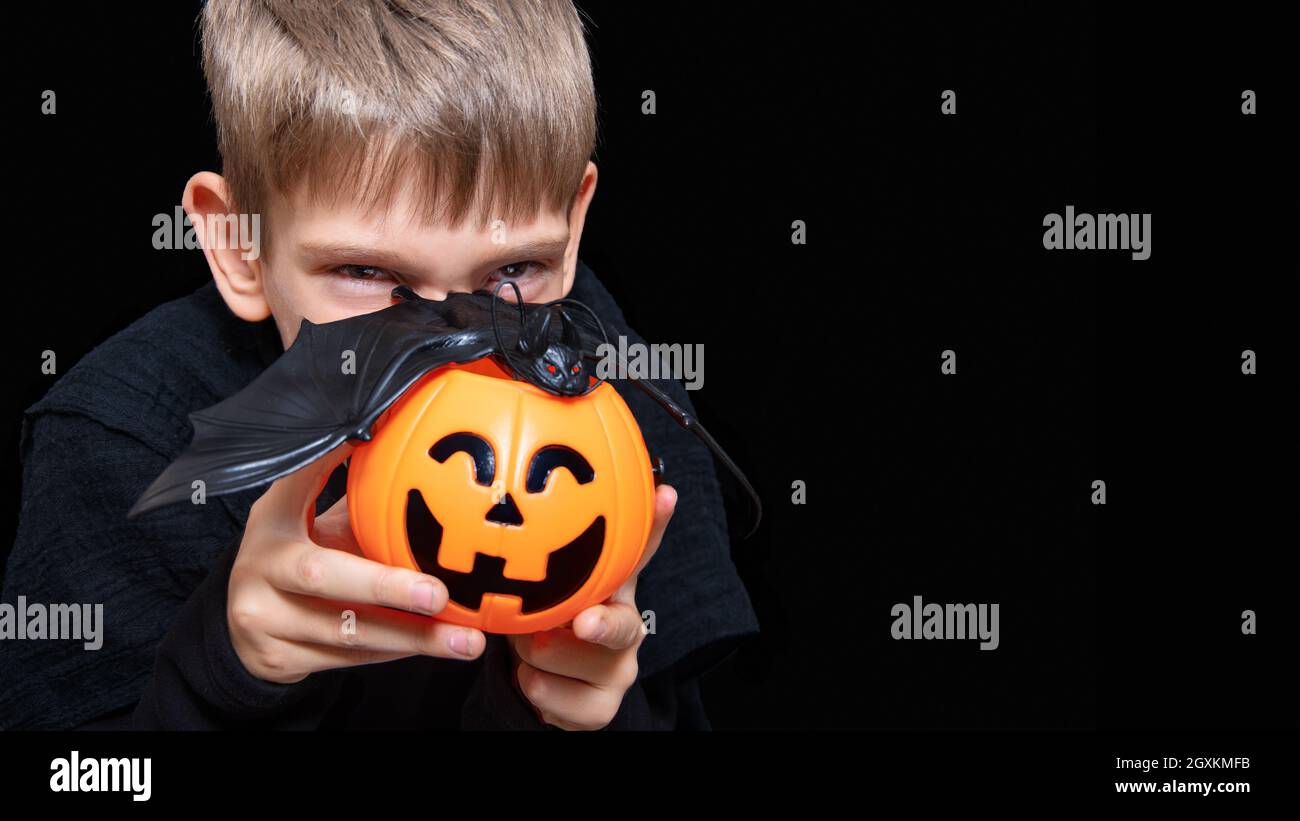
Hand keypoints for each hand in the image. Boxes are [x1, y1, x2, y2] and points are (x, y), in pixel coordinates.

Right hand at [227, 444, 485, 683]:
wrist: (243, 626)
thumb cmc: (293, 555)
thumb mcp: (302, 516)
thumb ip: (345, 487)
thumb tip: (396, 430)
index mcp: (269, 526)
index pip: (294, 488)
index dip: (322, 468)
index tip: (364, 445)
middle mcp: (258, 574)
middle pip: (322, 577)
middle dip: (385, 586)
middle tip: (438, 593)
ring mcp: (267, 624)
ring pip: (349, 634)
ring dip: (414, 637)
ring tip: (468, 640)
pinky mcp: (282, 662)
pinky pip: (355, 660)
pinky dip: (401, 651)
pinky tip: (443, 646)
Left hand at [507, 483, 676, 729]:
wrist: (547, 683)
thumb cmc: (551, 621)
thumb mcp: (554, 582)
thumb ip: (555, 538)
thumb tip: (563, 482)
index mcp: (618, 590)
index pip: (644, 547)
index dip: (656, 524)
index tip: (664, 496)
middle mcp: (628, 629)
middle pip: (619, 624)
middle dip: (601, 623)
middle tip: (580, 622)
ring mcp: (618, 672)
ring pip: (571, 660)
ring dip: (534, 653)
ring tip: (527, 644)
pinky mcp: (600, 709)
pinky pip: (555, 698)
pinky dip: (534, 687)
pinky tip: (531, 677)